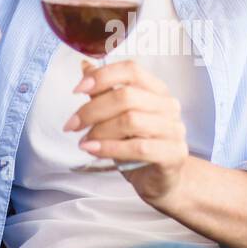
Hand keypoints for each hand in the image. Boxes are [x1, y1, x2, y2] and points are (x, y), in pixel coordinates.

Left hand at [64, 60, 189, 205]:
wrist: (161, 180)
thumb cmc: (138, 145)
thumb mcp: (118, 117)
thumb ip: (104, 93)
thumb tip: (84, 67)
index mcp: (157, 90)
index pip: (131, 70)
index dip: (102, 76)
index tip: (77, 89)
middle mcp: (168, 106)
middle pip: (126, 96)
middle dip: (92, 110)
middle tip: (72, 124)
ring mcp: (174, 130)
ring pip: (131, 121)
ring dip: (100, 131)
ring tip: (84, 141)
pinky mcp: (174, 153)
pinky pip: (138, 148)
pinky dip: (110, 148)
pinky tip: (93, 150)